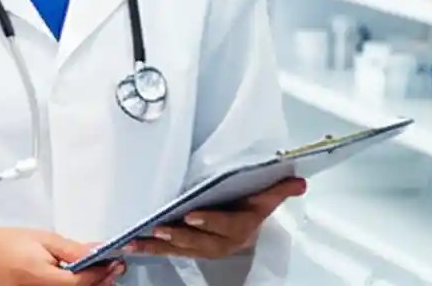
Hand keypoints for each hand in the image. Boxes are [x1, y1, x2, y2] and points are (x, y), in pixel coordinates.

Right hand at [0, 227, 125, 285]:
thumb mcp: (39, 239)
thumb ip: (72, 249)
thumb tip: (99, 251)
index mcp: (42, 280)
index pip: (85, 282)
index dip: (104, 273)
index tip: (116, 263)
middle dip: (98, 283)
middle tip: (106, 270)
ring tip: (88, 277)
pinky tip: (68, 284)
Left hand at [131, 178, 306, 259]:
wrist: (245, 226)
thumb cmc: (249, 207)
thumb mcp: (266, 197)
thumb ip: (280, 188)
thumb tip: (300, 181)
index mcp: (241, 228)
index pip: (227, 227)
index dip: (211, 222)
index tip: (193, 216)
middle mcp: (222, 242)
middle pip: (201, 243)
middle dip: (180, 238)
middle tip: (161, 230)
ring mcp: (203, 247)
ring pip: (181, 249)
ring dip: (159, 247)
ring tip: (139, 241)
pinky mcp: (186, 248)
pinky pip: (167, 251)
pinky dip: (149, 249)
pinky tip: (131, 244)